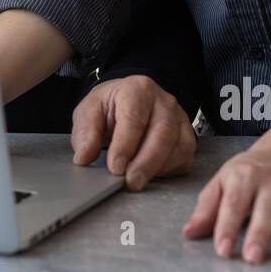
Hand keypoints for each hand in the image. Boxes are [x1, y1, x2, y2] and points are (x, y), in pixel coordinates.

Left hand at [70, 74, 195, 190]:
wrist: (130, 101)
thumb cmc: (111, 106)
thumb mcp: (90, 111)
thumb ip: (85, 132)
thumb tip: (84, 157)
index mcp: (138, 89)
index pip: (134, 118)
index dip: (125, 145)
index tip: (115, 167)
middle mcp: (164, 102)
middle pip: (163, 133)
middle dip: (146, 163)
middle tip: (130, 182)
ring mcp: (180, 119)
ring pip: (179, 147)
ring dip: (158, 169)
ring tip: (137, 181)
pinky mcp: (187, 136)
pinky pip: (185, 158)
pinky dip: (169, 171)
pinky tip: (151, 175)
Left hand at [182, 148, 270, 261]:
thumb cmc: (245, 174)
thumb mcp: (221, 182)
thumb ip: (206, 208)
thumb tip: (189, 232)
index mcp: (244, 177)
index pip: (233, 204)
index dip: (227, 227)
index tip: (223, 248)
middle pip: (265, 210)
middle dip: (259, 233)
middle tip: (252, 257)